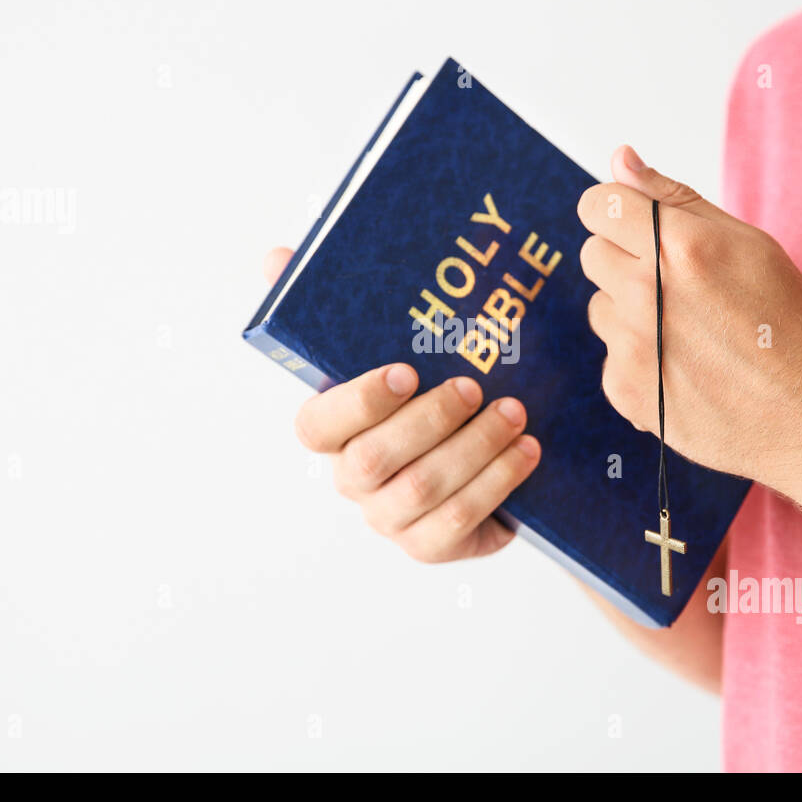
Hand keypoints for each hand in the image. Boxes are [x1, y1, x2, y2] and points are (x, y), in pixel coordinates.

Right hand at [262, 248, 540, 561]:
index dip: (359, 401)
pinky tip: (527, 450)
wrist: (479, 460)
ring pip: (422, 489)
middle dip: (428, 421)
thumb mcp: (388, 348)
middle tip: (474, 386)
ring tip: (515, 413)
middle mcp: (352, 480)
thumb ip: (335, 308)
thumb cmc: (424, 397)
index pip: (317, 426)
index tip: (406, 371)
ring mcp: (389, 519)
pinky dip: (497, 483)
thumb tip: (275, 256)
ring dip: (474, 448)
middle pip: (372, 460)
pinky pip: (458, 522)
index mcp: (332, 433)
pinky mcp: (430, 546)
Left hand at [577, 147, 801, 494]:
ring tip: (686, 333)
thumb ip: (673, 199)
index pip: (600, 204)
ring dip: (629, 313)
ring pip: (600, 307)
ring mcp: (632, 344)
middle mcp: (648, 292)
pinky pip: (611, 356)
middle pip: (593, 253)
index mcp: (682, 247)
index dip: (616, 212)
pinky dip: (639, 361)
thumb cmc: (792, 329)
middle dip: (625, 260)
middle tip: (675, 287)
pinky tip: (684, 370)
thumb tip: (621, 159)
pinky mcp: (624, 388)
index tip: (633, 225)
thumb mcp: (749, 245)